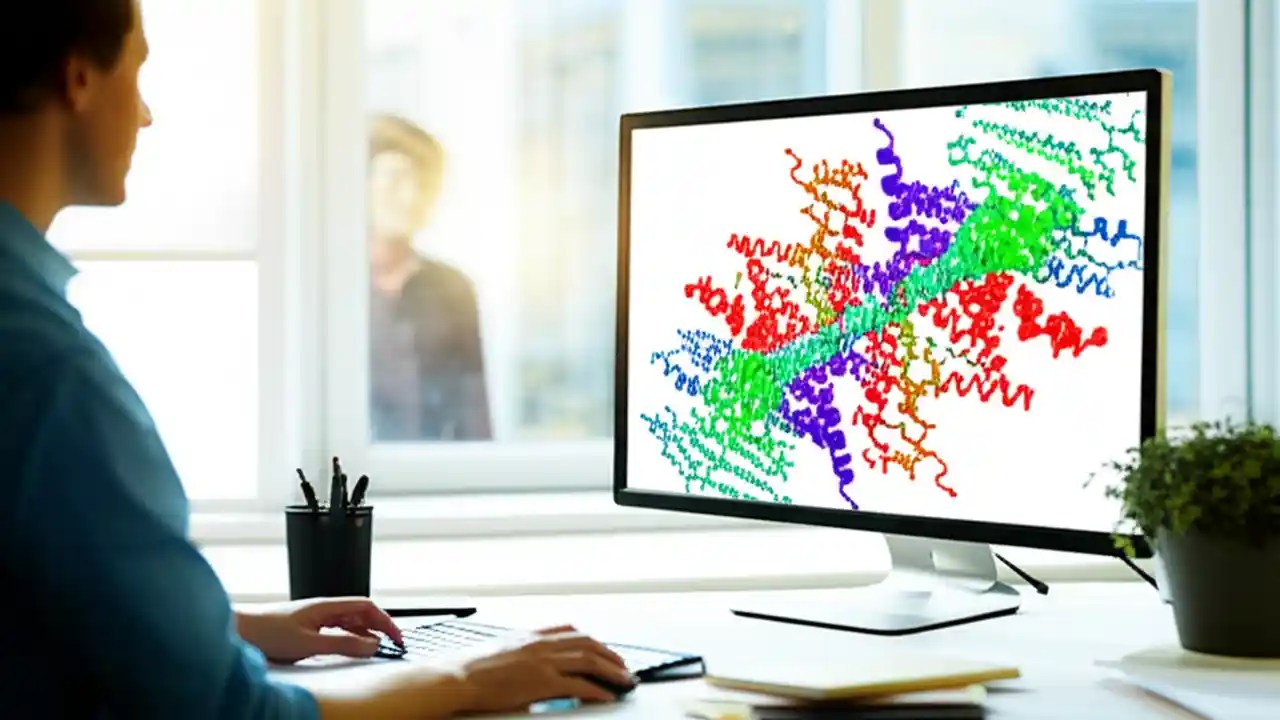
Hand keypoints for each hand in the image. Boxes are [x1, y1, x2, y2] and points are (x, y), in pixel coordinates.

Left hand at [235, 597, 403, 663]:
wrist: (239, 631)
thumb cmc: (267, 632)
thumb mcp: (310, 643)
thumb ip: (343, 645)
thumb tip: (373, 646)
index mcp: (327, 606)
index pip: (367, 607)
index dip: (386, 620)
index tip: (397, 637)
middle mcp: (323, 609)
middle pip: (360, 614)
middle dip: (379, 627)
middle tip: (392, 644)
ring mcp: (314, 618)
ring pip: (349, 623)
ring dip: (365, 633)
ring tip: (375, 648)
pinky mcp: (306, 628)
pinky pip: (336, 631)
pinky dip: (349, 639)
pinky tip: (349, 649)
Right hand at [448, 624, 635, 712]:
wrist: (458, 677)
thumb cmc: (472, 668)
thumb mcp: (501, 648)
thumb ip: (521, 649)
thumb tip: (530, 658)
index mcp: (531, 636)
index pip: (570, 630)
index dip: (591, 640)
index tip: (602, 647)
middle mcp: (540, 644)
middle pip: (586, 643)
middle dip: (608, 654)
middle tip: (623, 666)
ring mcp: (542, 661)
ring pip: (588, 660)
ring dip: (611, 670)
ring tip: (624, 679)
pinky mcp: (541, 682)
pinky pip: (578, 685)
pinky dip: (596, 690)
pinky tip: (607, 696)